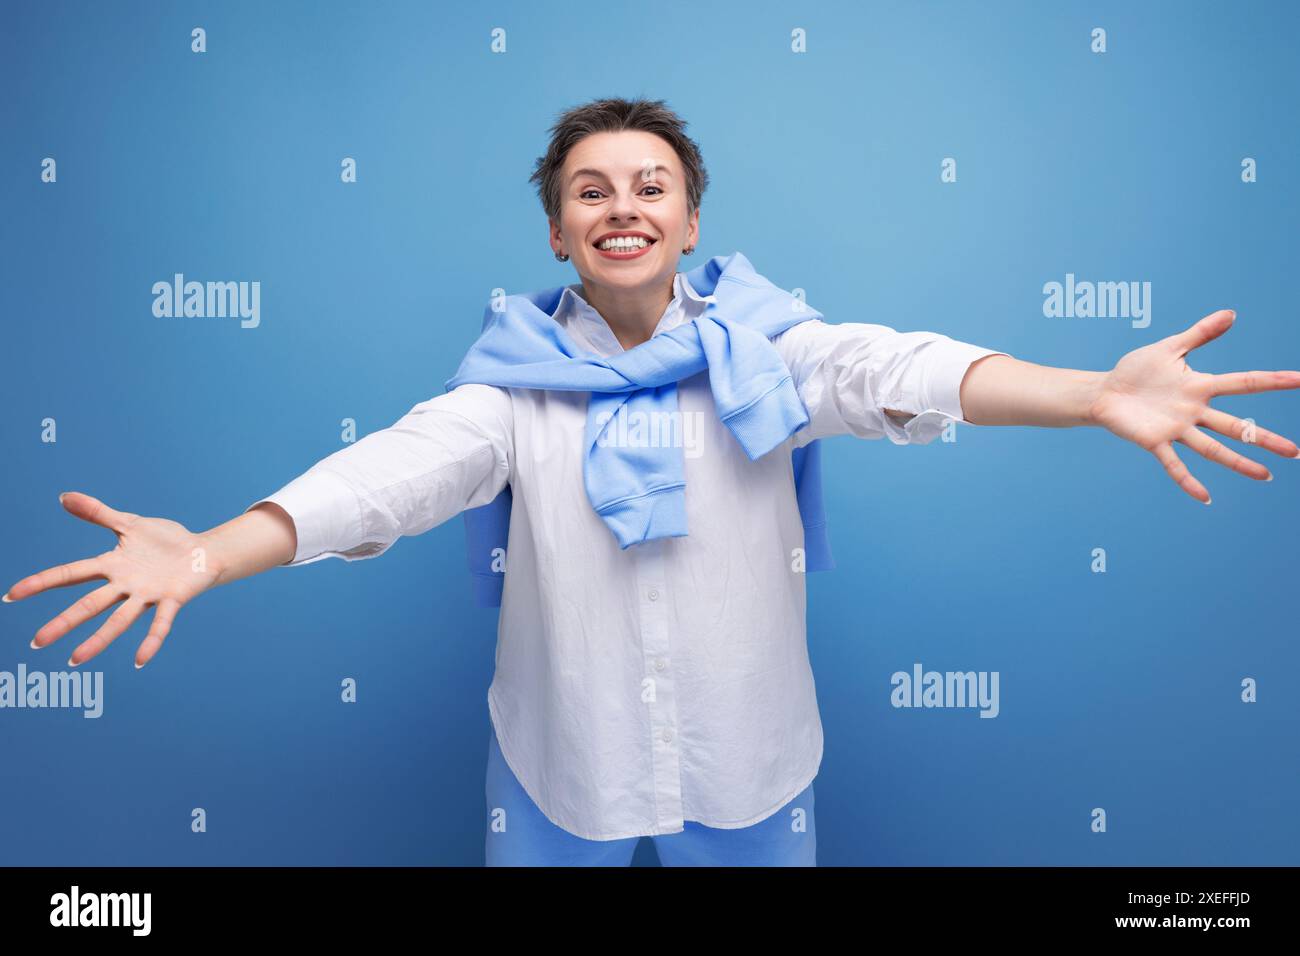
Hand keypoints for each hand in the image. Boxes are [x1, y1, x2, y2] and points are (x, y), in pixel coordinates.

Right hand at [2, 492, 221, 667]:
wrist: (202, 551)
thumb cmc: (166, 541)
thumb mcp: (129, 523)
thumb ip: (98, 513)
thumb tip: (64, 497)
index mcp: (112, 566)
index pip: (70, 574)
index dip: (41, 583)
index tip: (11, 595)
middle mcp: (125, 585)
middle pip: (89, 604)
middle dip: (63, 622)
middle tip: (36, 642)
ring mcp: (148, 594)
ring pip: (118, 620)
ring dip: (97, 639)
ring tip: (75, 659)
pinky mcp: (172, 599)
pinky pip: (160, 623)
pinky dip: (151, 641)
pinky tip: (140, 660)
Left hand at [1086, 309, 1299, 502]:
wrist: (1105, 391)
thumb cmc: (1136, 371)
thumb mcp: (1169, 347)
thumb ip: (1200, 334)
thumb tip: (1231, 313)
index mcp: (1200, 387)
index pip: (1244, 383)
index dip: (1273, 381)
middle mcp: (1194, 411)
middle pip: (1237, 425)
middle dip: (1265, 438)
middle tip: (1296, 452)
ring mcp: (1176, 429)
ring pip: (1213, 449)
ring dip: (1239, 462)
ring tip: (1265, 476)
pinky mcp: (1154, 441)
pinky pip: (1173, 464)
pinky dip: (1187, 481)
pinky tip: (1205, 497)